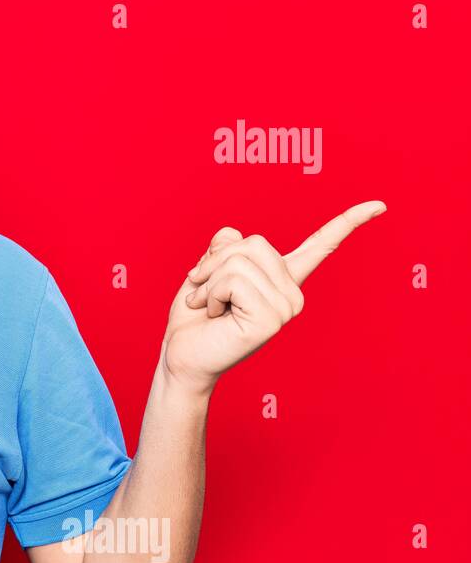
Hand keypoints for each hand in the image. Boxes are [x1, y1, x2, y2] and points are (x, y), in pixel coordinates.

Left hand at [160, 200, 387, 396]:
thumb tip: (232, 233)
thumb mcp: (206, 270)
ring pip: (238, 261)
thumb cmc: (194, 316)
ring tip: (207, 305)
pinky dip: (210, 293)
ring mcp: (286, 308)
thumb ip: (224, 247)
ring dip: (209, 281)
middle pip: (253, 243)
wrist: (183, 356)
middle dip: (214, 262)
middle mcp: (291, 293)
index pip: (320, 246)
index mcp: (282, 278)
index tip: (379, 205)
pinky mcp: (271, 319)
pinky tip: (213, 314)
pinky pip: (233, 281)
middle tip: (203, 292)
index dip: (349, 222)